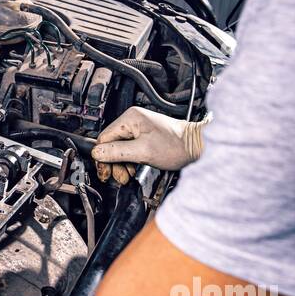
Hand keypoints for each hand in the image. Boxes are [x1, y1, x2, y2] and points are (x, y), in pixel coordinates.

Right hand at [91, 107, 208, 183]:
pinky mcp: (144, 136)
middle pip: (111, 144)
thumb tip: (97, 153)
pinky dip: (129, 160)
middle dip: (114, 163)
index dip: (104, 158)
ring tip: (128, 175)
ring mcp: (139, 128)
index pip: (105, 139)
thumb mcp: (142, 151)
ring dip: (122, 164)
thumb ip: (118, 152)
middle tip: (120, 176)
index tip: (107, 172)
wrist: (197, 147)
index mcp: (130, 118)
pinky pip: (129, 148)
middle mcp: (133, 120)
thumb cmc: (176, 146)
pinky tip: (134, 168)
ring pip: (120, 148)